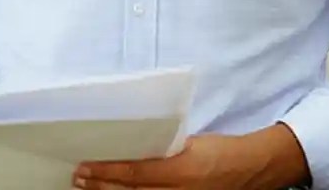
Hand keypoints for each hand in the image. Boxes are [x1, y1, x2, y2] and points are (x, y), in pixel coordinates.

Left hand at [73, 123, 309, 189]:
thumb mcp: (189, 142)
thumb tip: (129, 144)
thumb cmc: (220, 149)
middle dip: (101, 187)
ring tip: (88, 188)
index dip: (107, 172)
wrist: (251, 168)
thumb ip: (162, 148)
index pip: (135, 173)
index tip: (84, 167)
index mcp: (181, 170)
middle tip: (78, 179)